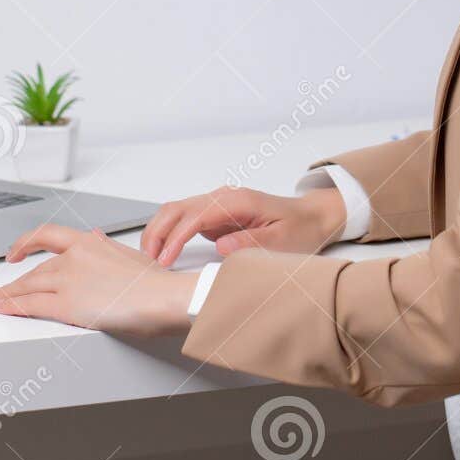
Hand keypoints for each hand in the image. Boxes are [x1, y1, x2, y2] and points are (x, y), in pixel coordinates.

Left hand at [0, 226, 195, 334]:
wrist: (164, 296)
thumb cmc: (156, 283)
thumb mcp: (130, 255)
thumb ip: (107, 247)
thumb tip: (95, 237)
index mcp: (89, 243)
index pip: (49, 235)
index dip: (27, 242)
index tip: (17, 251)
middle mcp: (74, 257)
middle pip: (36, 268)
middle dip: (16, 279)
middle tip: (2, 287)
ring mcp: (69, 280)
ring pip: (29, 285)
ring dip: (9, 294)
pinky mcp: (67, 304)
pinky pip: (32, 304)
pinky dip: (13, 305)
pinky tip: (3, 307)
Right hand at [139, 185, 345, 264]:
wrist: (311, 216)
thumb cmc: (299, 228)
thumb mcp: (282, 241)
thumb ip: (250, 242)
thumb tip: (220, 247)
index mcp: (237, 201)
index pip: (195, 217)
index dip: (175, 238)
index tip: (165, 260)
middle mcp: (222, 198)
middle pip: (176, 209)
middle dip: (157, 233)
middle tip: (148, 261)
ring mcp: (217, 204)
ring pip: (176, 211)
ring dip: (159, 231)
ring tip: (151, 257)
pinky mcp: (215, 214)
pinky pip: (184, 219)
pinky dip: (169, 233)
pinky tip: (163, 251)